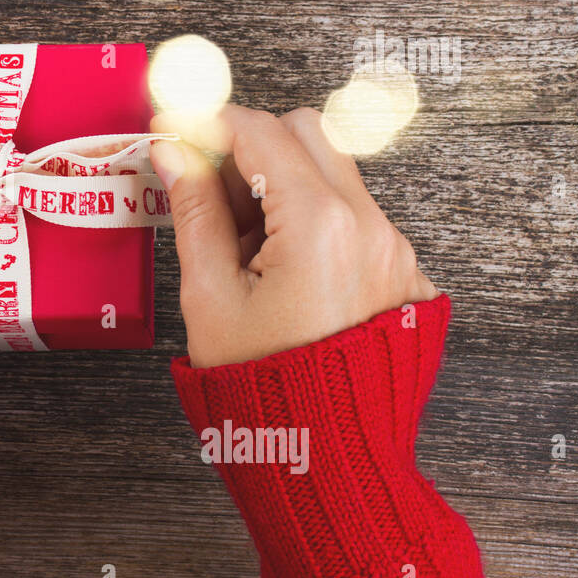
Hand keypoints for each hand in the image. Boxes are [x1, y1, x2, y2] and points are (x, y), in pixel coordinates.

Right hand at [149, 106, 437, 367]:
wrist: (327, 455)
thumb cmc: (266, 389)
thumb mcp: (210, 296)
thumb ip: (194, 212)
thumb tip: (176, 155)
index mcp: (319, 226)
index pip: (261, 132)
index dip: (210, 123)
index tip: (177, 130)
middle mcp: (370, 226)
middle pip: (306, 133)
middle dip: (252, 147)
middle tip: (211, 191)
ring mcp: (393, 248)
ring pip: (333, 172)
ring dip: (282, 185)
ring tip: (243, 249)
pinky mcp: (401, 271)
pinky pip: (356, 215)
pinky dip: (313, 220)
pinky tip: (280, 271)